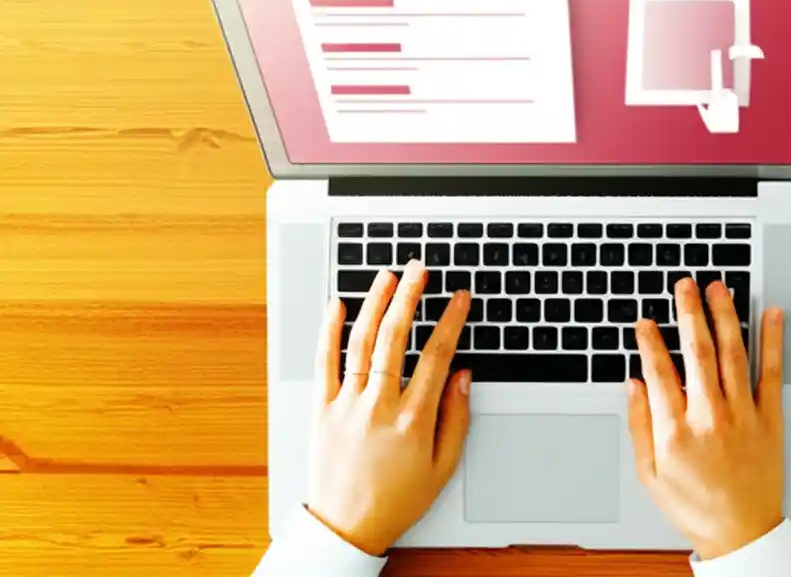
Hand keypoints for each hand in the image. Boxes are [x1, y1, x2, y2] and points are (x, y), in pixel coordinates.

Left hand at [306, 260, 471, 554]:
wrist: (346, 527)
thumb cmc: (396, 500)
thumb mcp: (443, 466)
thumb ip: (457, 418)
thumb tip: (462, 375)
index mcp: (413, 419)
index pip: (437, 355)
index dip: (450, 320)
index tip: (459, 298)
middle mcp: (378, 406)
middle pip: (395, 337)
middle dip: (411, 296)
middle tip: (420, 269)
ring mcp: (346, 405)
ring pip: (360, 341)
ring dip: (375, 303)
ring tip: (387, 276)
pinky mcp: (321, 409)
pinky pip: (324, 362)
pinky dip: (328, 330)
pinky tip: (336, 305)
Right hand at [627, 277, 784, 558]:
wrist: (742, 533)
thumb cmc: (695, 507)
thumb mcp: (650, 475)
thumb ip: (640, 426)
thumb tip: (634, 384)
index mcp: (676, 431)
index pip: (658, 371)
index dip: (649, 341)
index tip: (644, 322)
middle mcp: (710, 416)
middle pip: (697, 351)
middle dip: (688, 313)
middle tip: (684, 285)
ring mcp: (743, 414)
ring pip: (733, 352)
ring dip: (725, 315)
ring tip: (719, 288)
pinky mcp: (770, 418)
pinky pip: (772, 372)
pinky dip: (772, 341)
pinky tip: (772, 315)